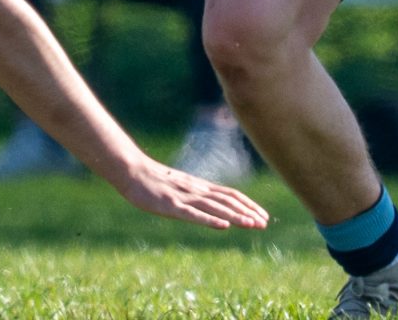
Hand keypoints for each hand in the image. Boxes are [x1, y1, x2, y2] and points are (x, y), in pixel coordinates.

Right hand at [116, 154, 270, 229]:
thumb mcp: (180, 186)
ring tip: (252, 224)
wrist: (133, 171)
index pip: (231, 195)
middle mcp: (197, 190)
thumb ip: (195, 194)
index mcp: (200, 186)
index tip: (263, 215)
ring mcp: (185, 198)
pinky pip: (193, 214)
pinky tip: (223, 225)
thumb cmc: (154, 181)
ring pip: (216, 207)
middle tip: (265, 223)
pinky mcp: (171, 206)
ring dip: (236, 216)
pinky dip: (210, 220)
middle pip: (228, 201)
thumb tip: (210, 203)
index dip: (248, 205)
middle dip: (248, 212)